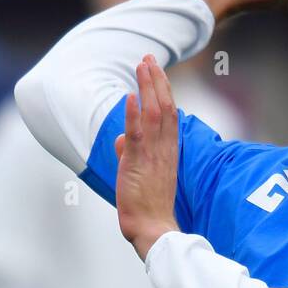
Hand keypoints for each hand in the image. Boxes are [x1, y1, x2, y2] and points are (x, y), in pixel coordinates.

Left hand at [115, 55, 181, 259]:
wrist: (154, 230)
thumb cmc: (148, 208)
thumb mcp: (139, 176)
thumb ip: (130, 154)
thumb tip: (119, 140)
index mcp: (168, 152)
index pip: (168, 114)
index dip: (162, 90)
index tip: (155, 70)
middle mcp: (164, 150)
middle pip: (164, 107)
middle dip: (156, 80)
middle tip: (149, 57)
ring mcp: (152, 156)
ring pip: (154, 115)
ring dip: (148, 88)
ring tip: (143, 64)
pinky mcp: (138, 165)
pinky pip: (138, 136)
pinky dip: (135, 115)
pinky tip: (132, 96)